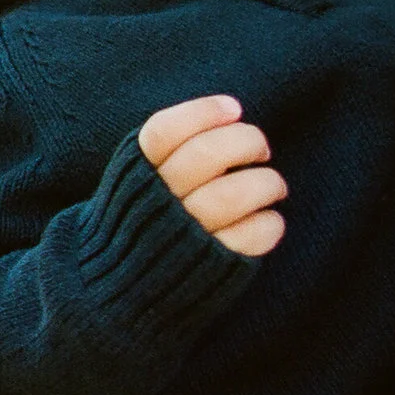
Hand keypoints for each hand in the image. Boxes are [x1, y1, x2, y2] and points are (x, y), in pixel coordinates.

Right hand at [137, 95, 285, 257]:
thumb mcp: (138, 180)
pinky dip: (270, 223)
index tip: (233, 108)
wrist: (122, 286)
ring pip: (233, 194)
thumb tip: (231, 110)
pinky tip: (265, 219)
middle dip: (247, 141)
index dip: (203, 112)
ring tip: (272, 185)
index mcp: (134, 176)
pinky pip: (253, 235)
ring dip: (267, 182)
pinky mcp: (212, 266)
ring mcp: (183, 236)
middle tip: (260, 149)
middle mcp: (157, 204)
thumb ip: (170, 150)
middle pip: (206, 155)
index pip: (164, 132)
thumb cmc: (147, 218)